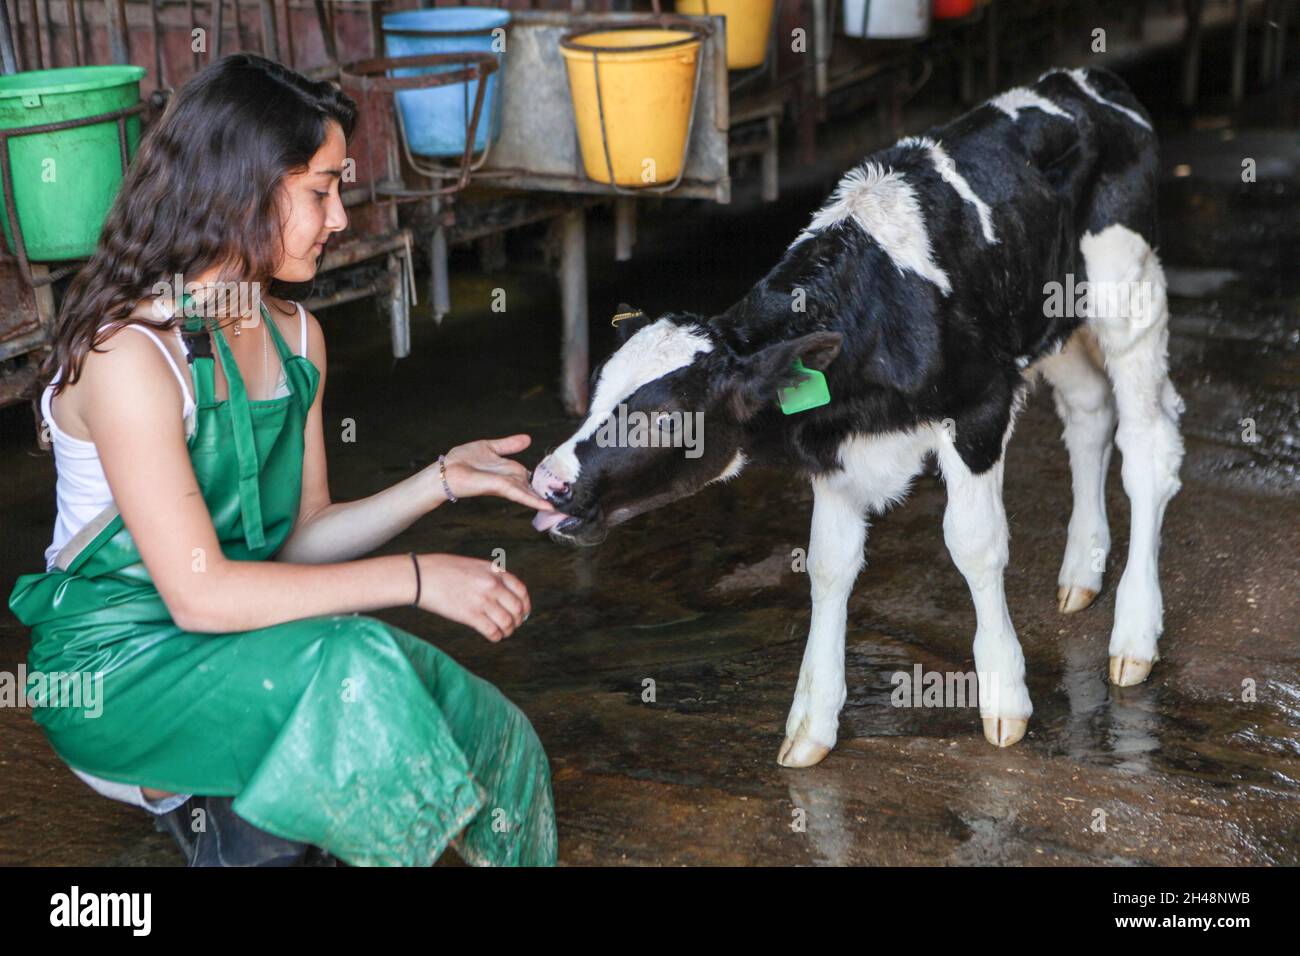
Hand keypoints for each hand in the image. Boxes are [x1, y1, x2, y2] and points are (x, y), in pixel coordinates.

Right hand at [415, 553, 530, 642]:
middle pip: (517, 609)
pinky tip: (493, 636)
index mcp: (494, 571)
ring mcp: (482, 600)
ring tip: (503, 632)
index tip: (523, 612)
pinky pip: (492, 631)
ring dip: (507, 630)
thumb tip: (504, 594)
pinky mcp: (470, 615)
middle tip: (512, 625)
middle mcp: (492, 585)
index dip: (525, 604)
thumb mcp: (473, 565)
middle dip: (517, 620)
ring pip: (507, 622)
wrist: (421, 576)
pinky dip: (496, 636)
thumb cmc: (443, 569)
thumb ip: (490, 576)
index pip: (521, 591)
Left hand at [439, 434, 555, 511]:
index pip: (531, 476)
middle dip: (549, 494)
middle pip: (533, 488)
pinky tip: (546, 505)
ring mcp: (506, 484)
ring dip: (545, 500)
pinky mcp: (500, 487)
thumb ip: (509, 445)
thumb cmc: (462, 460)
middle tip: (569, 498)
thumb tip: (528, 439)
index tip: (561, 483)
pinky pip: (520, 493)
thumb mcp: (490, 447)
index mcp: (509, 469)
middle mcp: (510, 479)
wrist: (447, 471)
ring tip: (562, 508)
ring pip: (530, 493)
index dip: (545, 480)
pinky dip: (533, 500)